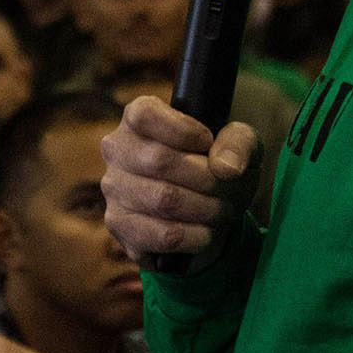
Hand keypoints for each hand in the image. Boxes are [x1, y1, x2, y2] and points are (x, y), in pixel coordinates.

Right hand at [100, 97, 256, 265]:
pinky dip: (195, 236)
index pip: (146, 115)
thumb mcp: (238, 142)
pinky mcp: (120, 225)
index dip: (184, 132)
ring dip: (205, 209)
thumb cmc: (216, 163)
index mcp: (137, 117)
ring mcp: (113, 188)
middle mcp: (117, 149)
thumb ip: (238, 142)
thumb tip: (225, 168)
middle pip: (159, 161)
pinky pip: (162, 235)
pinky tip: (207, 232)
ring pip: (163, 199)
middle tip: (230, 189)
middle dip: (207, 179)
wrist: (206, 204)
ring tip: (222, 210)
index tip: (209, 144)